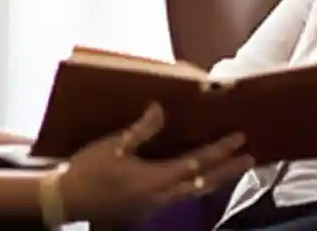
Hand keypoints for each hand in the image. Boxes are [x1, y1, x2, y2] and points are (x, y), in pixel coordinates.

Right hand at [58, 103, 255, 223]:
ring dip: (214, 179)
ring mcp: (154, 205)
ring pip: (193, 192)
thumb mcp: (113, 146)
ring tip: (230, 167)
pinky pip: (180, 195)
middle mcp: (161, 196)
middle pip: (204, 183)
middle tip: (250, 158)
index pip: (197, 163)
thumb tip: (160, 110)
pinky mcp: (145, 206)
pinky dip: (195, 184)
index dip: (220, 151)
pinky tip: (196, 177)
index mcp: (155, 180)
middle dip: (228, 170)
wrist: (65, 201)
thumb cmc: (87, 171)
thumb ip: (140, 130)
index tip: (240, 139)